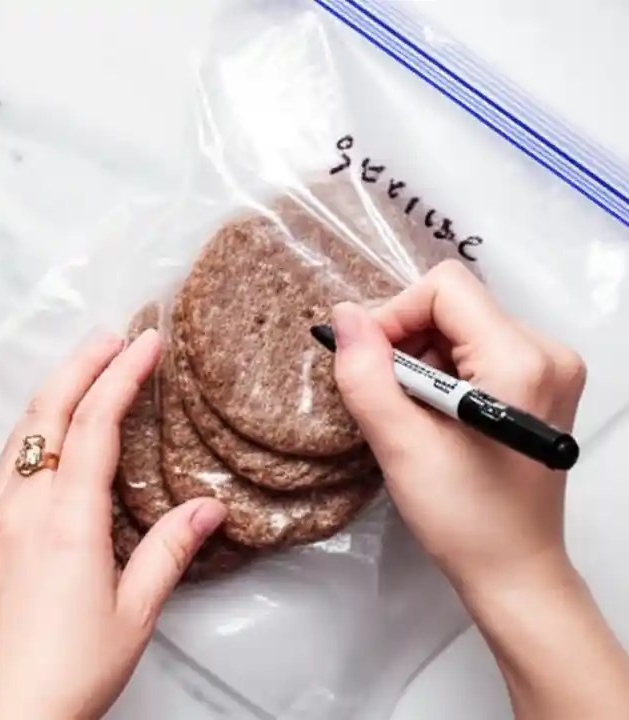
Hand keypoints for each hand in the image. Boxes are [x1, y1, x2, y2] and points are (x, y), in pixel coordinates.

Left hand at [0, 331, 227, 719]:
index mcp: (67, 521)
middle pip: (48, 413)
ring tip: (81, 370)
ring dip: (52, 393)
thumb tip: (207, 507)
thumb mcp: (135, 614)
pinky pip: (6, 465)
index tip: (145, 342)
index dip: (121, 376)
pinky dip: (31, 431)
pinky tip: (42, 437)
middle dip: (80, 365)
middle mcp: (24, 509)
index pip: (95, 424)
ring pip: (21, 435)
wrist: (0, 714)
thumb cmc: (67, 674)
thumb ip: (169, 551)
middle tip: (111, 335)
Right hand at [328, 260, 586, 594]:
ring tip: (413, 416)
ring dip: (421, 362)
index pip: (444, 289)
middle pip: (453, 306)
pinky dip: (442, 375)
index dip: (394, 316)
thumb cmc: (464, 517)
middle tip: (389, 400)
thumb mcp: (400, 444)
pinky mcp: (540, 386)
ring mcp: (549, 369)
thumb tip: (343, 317)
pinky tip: (434, 419)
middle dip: (406, 343)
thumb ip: (366, 373)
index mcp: (521, 360)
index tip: (370, 365)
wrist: (513, 570)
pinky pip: (477, 351)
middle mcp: (547, 353)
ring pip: (461, 328)